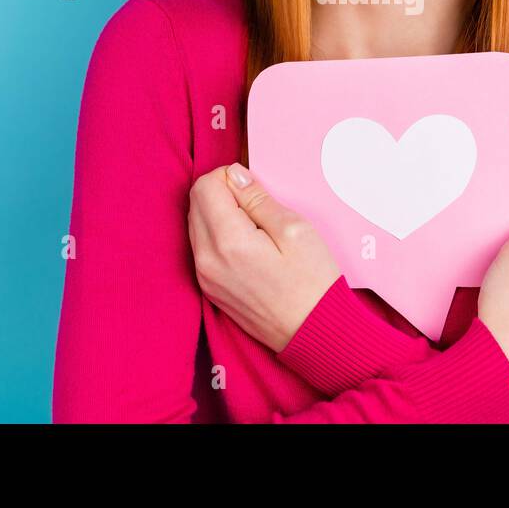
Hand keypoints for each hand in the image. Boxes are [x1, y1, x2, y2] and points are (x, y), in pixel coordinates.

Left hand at [187, 162, 340, 352]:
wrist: (313, 331)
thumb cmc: (311, 281)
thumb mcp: (294, 228)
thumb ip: (257, 198)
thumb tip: (234, 176)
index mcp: (228, 241)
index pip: (204, 186)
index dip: (229, 177)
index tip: (253, 188)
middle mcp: (206, 260)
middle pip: (195, 203)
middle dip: (221, 193)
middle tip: (257, 207)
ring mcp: (204, 277)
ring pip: (195, 224)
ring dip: (218, 214)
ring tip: (255, 228)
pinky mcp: (208, 288)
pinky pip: (201, 247)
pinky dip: (217, 235)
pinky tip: (247, 245)